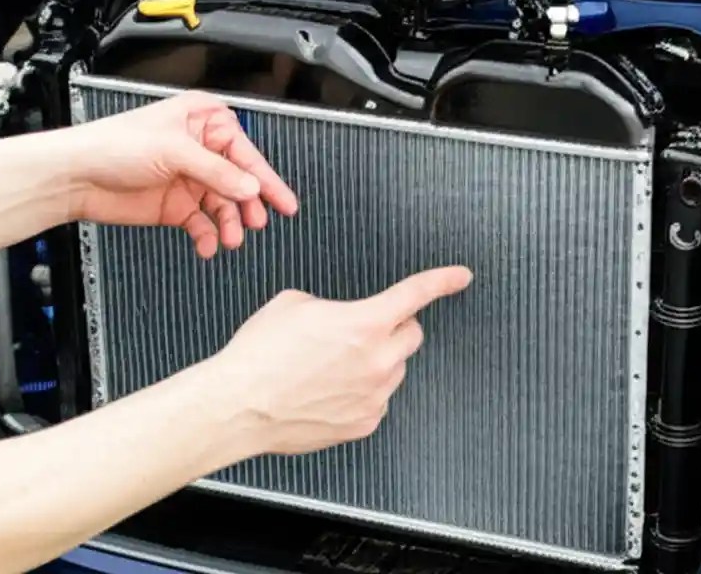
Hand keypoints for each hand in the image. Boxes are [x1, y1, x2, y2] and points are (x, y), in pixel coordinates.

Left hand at [64, 92, 298, 256]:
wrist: (77, 177)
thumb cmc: (114, 145)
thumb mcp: (174, 151)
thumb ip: (217, 171)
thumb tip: (251, 187)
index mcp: (203, 122)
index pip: (245, 152)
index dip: (264, 178)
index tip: (283, 202)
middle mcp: (201, 150)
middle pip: (240, 181)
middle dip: (249, 204)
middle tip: (258, 222)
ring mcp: (190, 179)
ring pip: (224, 206)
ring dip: (230, 224)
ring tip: (231, 239)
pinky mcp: (177, 206)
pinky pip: (203, 223)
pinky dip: (208, 236)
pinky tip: (209, 245)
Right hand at [207, 266, 473, 454]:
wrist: (239, 405)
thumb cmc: (259, 353)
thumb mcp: (294, 304)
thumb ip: (333, 306)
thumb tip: (339, 318)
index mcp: (364, 323)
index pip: (416, 294)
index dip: (443, 281)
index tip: (461, 277)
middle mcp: (377, 361)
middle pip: (412, 334)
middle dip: (395, 326)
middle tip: (362, 330)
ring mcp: (374, 396)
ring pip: (394, 369)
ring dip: (376, 361)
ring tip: (331, 367)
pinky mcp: (363, 424)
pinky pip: (377, 400)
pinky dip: (362, 392)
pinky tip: (328, 391)